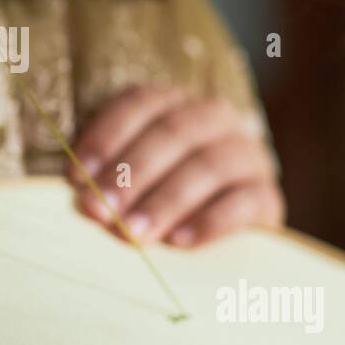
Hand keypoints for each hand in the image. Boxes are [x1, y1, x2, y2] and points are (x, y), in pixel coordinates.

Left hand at [69, 86, 283, 247]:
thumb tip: (81, 200)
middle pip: (173, 134)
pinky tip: (179, 242)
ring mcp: (247, 154)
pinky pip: (242, 203)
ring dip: (165, 201)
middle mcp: (215, 118)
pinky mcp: (267, 196)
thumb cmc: (156, 194)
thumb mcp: (132, 177)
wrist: (223, 221)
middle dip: (131, 174)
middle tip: (99, 210)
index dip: (106, 137)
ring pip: (208, 166)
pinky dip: (209, 222)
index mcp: (176, 102)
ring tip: (133, 233)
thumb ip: (109, 178)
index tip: (76, 175)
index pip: (140, 103)